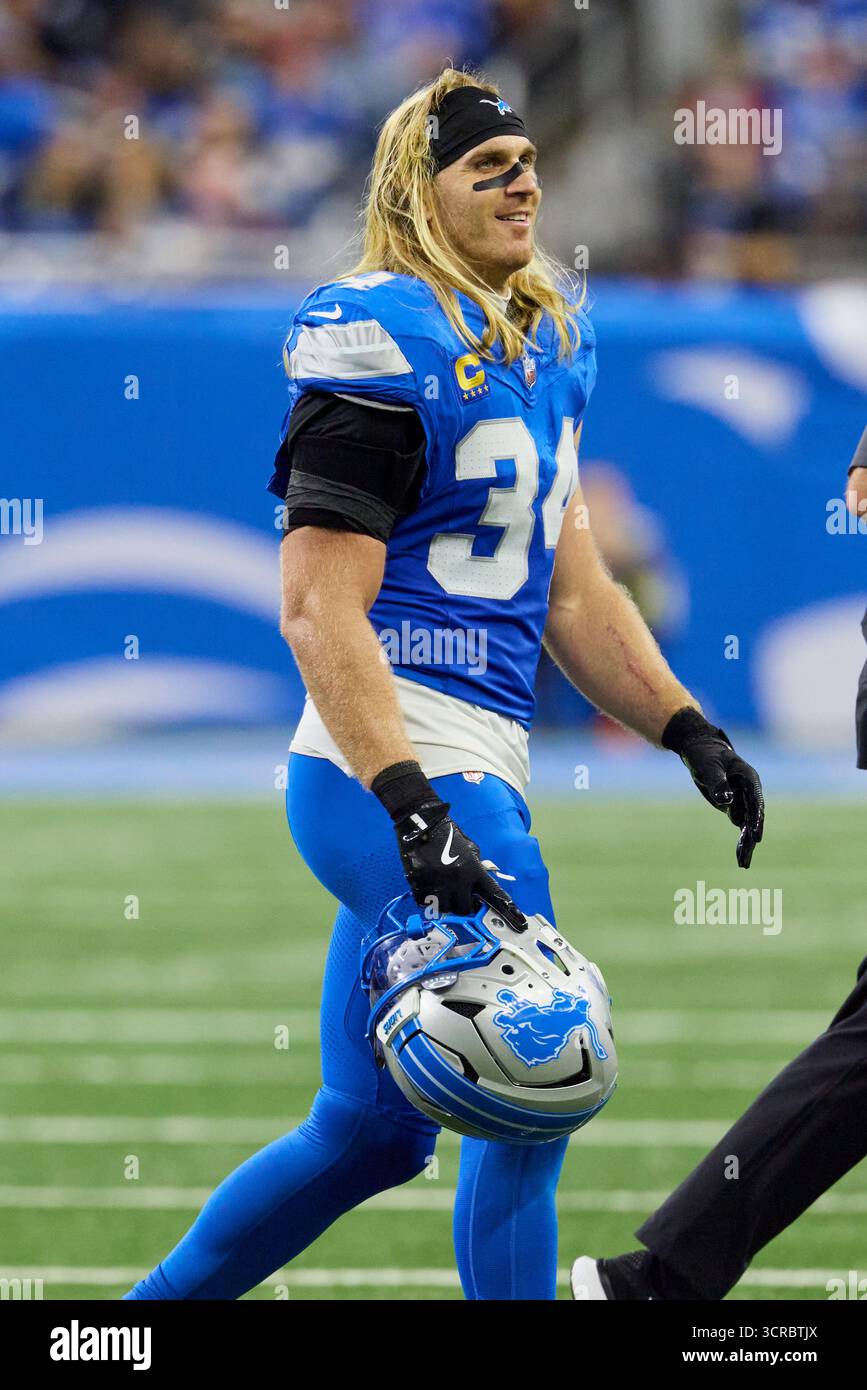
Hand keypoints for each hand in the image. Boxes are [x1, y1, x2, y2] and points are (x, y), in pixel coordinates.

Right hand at [371, 759, 526, 929]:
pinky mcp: (420, 885)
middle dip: (466, 906)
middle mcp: (458, 879)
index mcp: (473, 869)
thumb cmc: (447, 833)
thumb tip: (478, 885)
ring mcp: (438, 883)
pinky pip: (427, 904)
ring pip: (446, 909)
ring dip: (447, 903)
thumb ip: (475, 867)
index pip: (494, 894)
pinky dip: (430, 899)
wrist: (421, 823)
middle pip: (466, 909)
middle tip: (462, 897)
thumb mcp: (469, 848)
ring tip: (444, 890)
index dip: (508, 910)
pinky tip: (430, 886)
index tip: (519, 922)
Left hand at [662, 708, 764, 868]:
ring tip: (743, 863)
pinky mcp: (734, 806)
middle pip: (754, 815)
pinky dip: (741, 840)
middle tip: (748, 854)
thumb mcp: (709, 767)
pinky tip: (740, 856)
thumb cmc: (705, 755)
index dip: (756, 817)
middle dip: (752, 835)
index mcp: (748, 778)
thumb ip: (718, 783)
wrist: (700, 750)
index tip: (755, 834)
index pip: (755, 800)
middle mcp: (749, 791)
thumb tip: (726, 800)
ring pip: (748, 824)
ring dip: (747, 843)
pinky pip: (740, 825)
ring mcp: (743, 800)